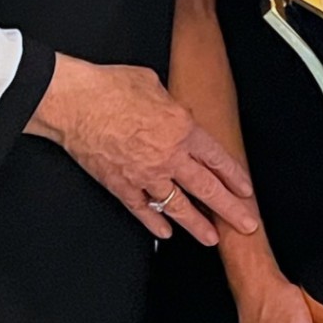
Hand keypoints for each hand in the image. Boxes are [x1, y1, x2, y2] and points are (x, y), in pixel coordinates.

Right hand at [26, 55, 258, 245]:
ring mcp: (145, 175)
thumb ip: (171, 105)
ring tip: (211, 238)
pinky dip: (155, 223)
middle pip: (207, 189)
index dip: (235, 176)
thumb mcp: (153, 83)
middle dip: (230, 209)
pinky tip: (166, 232)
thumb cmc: (110, 87)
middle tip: (246, 224)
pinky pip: (143, 210)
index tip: (245, 189)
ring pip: (178, 206)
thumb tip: (175, 113)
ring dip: (197, 225)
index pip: (217, 158)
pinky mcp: (121, 186)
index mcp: (181, 128)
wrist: (75, 103)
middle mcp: (168, 156)